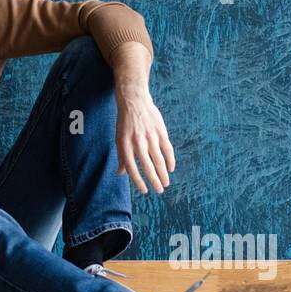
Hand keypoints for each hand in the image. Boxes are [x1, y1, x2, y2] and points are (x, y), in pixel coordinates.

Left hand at [114, 78, 175, 194]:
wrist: (134, 101)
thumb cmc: (125, 122)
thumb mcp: (119, 138)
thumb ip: (122, 157)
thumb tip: (121, 174)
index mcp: (125, 145)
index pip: (132, 168)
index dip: (138, 181)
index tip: (144, 191)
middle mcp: (138, 142)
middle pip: (148, 166)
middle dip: (154, 181)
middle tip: (159, 191)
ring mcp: (150, 137)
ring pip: (159, 160)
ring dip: (163, 173)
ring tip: (166, 183)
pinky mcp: (160, 132)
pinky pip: (167, 149)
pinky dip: (170, 160)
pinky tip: (171, 168)